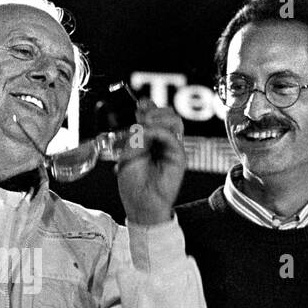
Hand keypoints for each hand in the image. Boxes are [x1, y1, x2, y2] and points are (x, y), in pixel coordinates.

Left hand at [117, 99, 185, 225]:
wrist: (141, 203)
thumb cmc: (133, 183)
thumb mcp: (128, 153)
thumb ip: (137, 135)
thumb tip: (144, 117)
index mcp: (149, 139)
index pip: (154, 115)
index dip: (148, 106)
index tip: (139, 105)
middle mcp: (162, 141)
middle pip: (167, 113)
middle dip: (154, 110)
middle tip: (141, 118)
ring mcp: (171, 147)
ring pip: (175, 120)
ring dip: (158, 117)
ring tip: (145, 126)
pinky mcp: (178, 155)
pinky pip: (172, 135)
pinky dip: (159, 131)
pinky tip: (148, 136)